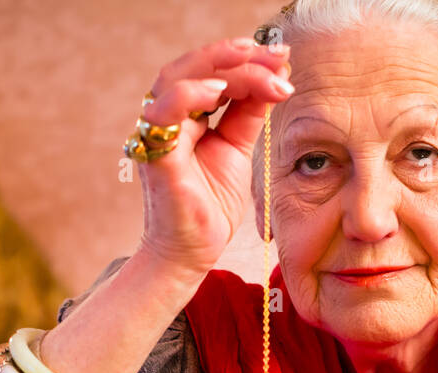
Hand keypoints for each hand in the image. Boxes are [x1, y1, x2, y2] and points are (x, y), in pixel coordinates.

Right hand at [135, 36, 293, 276]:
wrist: (191, 253)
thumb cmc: (210, 206)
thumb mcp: (237, 150)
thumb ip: (248, 115)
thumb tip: (275, 76)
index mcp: (185, 116)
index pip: (212, 74)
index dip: (246, 61)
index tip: (282, 58)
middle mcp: (166, 119)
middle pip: (193, 67)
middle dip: (237, 55)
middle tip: (276, 55)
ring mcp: (157, 135)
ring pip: (176, 77)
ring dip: (219, 66)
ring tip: (258, 67)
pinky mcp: (155, 155)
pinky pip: (163, 112)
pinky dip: (190, 94)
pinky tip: (221, 92)